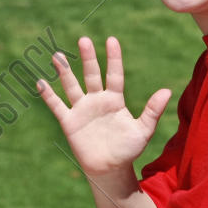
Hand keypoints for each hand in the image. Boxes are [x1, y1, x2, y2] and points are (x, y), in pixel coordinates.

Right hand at [37, 36, 170, 178]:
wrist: (110, 168)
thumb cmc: (128, 149)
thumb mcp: (143, 129)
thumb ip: (153, 110)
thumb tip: (167, 91)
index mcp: (115, 100)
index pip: (114, 74)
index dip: (113, 58)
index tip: (111, 40)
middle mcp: (97, 101)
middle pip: (91, 75)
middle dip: (88, 58)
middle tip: (84, 40)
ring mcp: (82, 110)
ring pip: (72, 86)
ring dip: (64, 71)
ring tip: (58, 55)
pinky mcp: (69, 121)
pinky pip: (57, 105)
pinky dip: (48, 95)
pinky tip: (41, 82)